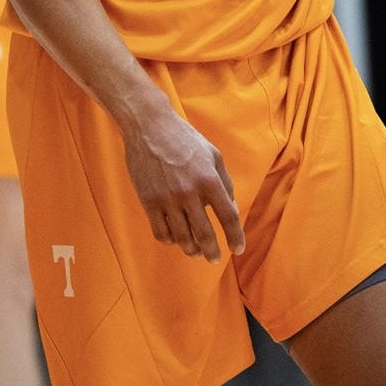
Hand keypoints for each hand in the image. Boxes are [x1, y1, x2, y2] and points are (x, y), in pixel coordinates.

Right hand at [122, 102, 244, 263]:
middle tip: (214, 259)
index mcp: (209, 180)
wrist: (148, 126)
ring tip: (195, 251)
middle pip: (205, 235)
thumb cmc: (184, 138)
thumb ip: (224, 181)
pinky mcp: (148, 201)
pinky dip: (170, 240)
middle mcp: (189, 193)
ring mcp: (167, 199)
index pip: (228, 217)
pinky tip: (174, 238)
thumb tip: (231, 207)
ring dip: (191, 249)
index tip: (237, 250)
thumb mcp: (213, 154)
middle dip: (212, 252)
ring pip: (182, 238)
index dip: (236, 237)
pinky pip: (161, 231)